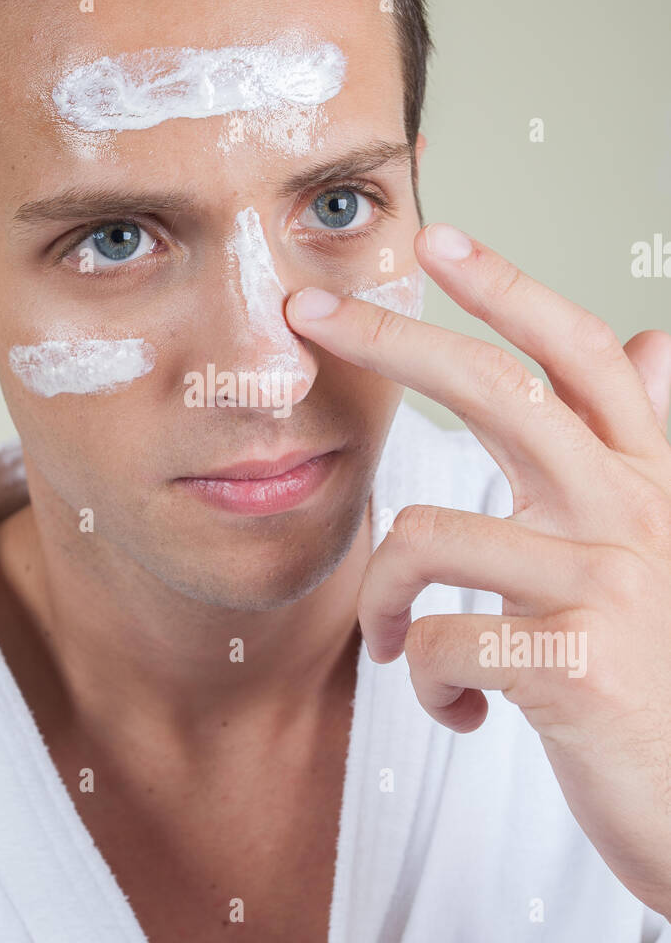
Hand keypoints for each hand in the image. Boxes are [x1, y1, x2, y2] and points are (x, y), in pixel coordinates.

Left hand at [286, 224, 670, 918]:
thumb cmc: (653, 673)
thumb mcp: (651, 546)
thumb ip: (635, 448)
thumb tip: (653, 342)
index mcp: (639, 481)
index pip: (577, 356)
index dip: (509, 287)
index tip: (436, 236)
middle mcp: (629, 515)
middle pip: (497, 392)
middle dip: (391, 339)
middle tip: (305, 312)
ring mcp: (606, 586)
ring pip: (428, 539)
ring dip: (379, 602)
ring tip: (393, 646)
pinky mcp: (574, 663)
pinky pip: (437, 640)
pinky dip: (423, 678)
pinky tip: (459, 706)